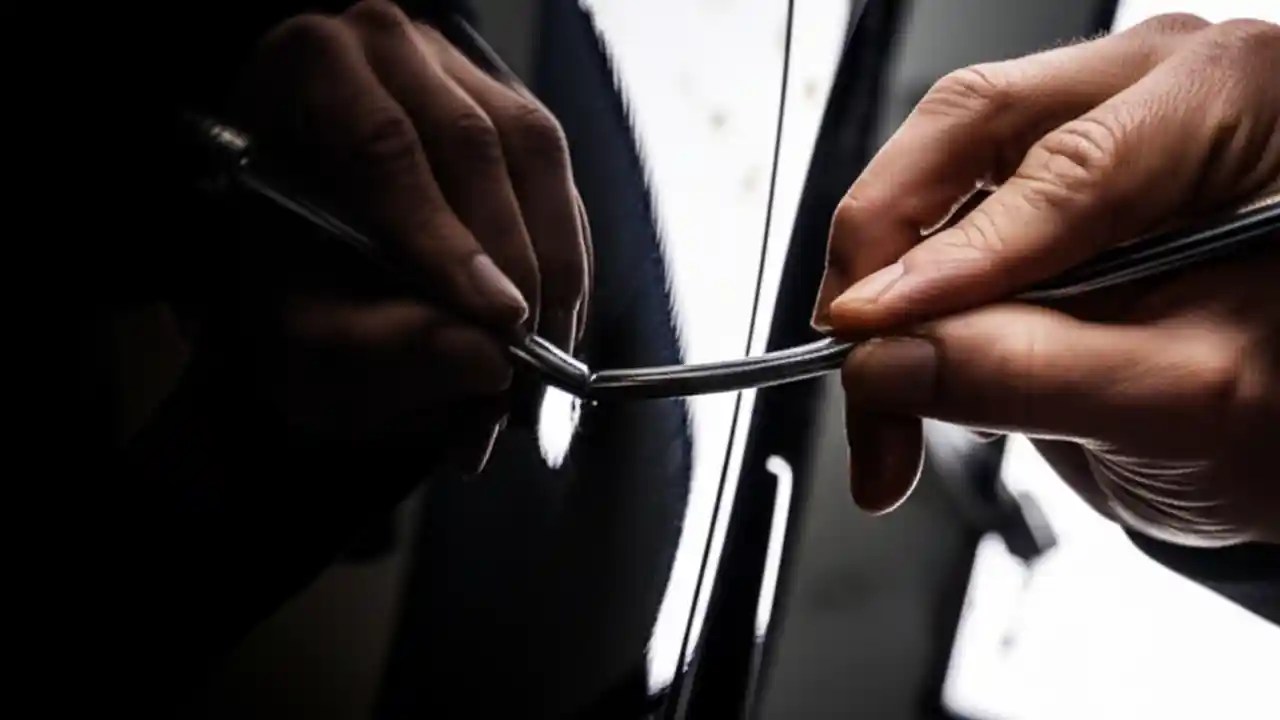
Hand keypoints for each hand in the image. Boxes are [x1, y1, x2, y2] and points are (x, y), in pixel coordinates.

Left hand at [201, 0, 590, 471]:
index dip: (444, 238)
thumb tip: (487, 360)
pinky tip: (560, 309)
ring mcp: (455, 69)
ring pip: (532, 148)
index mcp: (311, 70)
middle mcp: (390, 48)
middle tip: (525, 344)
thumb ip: (379, 343)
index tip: (494, 318)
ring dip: (554, 255)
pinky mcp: (505, 104)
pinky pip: (556, 171)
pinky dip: (566, 246)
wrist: (303, 255)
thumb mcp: (304, 326)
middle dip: (511, 255)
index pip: (384, 145)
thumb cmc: (291, 283)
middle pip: (471, 140)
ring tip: (551, 339)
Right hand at [811, 14, 1279, 546]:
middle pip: (966, 135)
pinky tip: (903, 387)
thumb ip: (1036, 374)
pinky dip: (900, 315)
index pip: (1066, 166)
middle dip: (887, 257)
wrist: (1277, 428)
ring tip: (883, 410)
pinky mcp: (1026, 190)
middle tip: (856, 353)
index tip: (876, 331)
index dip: (952, 257)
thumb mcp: (1186, 402)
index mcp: (1232, 103)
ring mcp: (1079, 132)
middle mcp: (1146, 92)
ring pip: (928, 181)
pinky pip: (929, 229)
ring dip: (885, 301)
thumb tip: (892, 360)